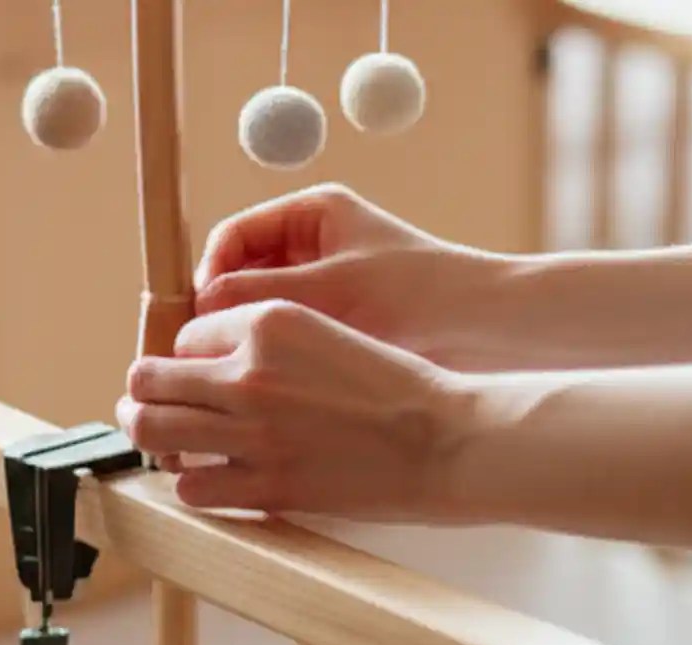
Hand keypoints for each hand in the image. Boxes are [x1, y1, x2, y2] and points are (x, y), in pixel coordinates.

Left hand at [115, 299, 479, 521]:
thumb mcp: (325, 332)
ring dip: (150, 436)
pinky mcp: (266, 485)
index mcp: (266, 323)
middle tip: (142, 405)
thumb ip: (264, 342)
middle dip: (142, 393)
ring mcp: (252, 432)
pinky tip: (206, 479)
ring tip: (156, 441)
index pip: (184, 336)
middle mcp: (249, 373)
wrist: (445, 440)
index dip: (182, 357)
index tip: (184, 375)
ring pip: (155, 432)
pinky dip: (191, 482)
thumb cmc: (396, 385)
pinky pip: (191, 486)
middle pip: (150, 379)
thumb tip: (208, 359)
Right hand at [196, 183, 510, 365]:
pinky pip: (284, 338)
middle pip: (239, 273)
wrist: (492, 332)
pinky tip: (262, 382)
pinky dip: (269, 356)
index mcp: (314, 215)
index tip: (199, 313)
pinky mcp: (336, 328)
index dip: (208, 272)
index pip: (233, 236)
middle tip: (204, 348)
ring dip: (243, 336)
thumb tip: (200, 307)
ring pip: (258, 310)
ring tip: (230, 369)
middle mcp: (314, 247)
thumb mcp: (331, 288)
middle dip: (220, 309)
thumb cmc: (420, 294)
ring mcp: (324, 289)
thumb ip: (260, 293)